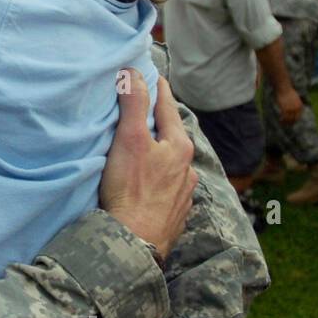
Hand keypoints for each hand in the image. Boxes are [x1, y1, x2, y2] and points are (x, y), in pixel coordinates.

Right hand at [100, 71, 196, 258]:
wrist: (134, 245)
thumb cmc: (131, 191)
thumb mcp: (129, 140)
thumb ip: (133, 104)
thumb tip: (134, 72)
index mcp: (179, 146)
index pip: (167, 106)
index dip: (156, 87)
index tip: (148, 74)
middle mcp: (188, 169)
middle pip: (172, 136)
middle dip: (158, 122)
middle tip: (143, 110)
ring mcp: (184, 194)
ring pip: (173, 164)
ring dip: (160, 154)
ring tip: (144, 150)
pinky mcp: (175, 214)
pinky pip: (169, 188)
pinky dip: (159, 180)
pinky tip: (149, 185)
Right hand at [276, 86, 302, 124]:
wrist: (284, 88)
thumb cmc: (288, 92)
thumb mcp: (295, 98)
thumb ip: (295, 104)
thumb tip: (293, 109)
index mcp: (300, 106)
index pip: (298, 116)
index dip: (295, 120)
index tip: (291, 123)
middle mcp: (296, 109)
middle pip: (294, 118)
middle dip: (290, 123)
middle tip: (286, 125)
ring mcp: (291, 109)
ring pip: (288, 119)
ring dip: (285, 122)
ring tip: (282, 124)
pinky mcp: (285, 109)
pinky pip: (284, 116)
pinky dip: (282, 119)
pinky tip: (280, 120)